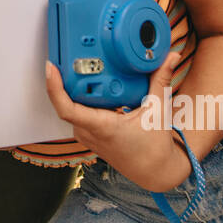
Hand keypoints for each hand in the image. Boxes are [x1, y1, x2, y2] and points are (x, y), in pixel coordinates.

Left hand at [42, 51, 188, 191]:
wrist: (154, 172)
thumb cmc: (154, 147)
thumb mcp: (158, 110)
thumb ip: (161, 80)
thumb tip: (170, 57)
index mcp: (101, 127)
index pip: (66, 108)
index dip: (55, 87)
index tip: (51, 67)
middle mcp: (88, 131)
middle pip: (65, 99)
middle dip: (64, 75)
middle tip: (67, 50)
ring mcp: (85, 133)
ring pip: (70, 104)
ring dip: (71, 84)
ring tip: (74, 60)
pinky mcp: (87, 133)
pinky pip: (76, 110)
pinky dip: (80, 94)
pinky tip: (86, 79)